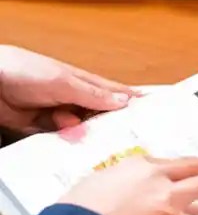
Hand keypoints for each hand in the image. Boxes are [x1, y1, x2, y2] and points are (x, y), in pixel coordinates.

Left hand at [0, 47, 138, 132]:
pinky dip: (63, 143)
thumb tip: (125, 102)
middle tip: (124, 141)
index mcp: (84, 83)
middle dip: (109, 129)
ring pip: (81, 132)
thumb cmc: (25, 71)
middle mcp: (74, 100)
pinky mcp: (42, 129)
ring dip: (82, 136)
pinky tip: (66, 144)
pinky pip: (60, 141)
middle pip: (100, 118)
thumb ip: (94, 95)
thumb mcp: (64, 82)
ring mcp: (58, 115)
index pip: (115, 94)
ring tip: (79, 135)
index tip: (154, 116)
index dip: (134, 103)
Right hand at [61, 156, 197, 214]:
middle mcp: (157, 176)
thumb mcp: (92, 185)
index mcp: (135, 165)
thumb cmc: (77, 211)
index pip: (164, 164)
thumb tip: (114, 193)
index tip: (183, 169)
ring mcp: (169, 198)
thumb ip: (112, 185)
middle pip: (191, 166)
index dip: (175, 169)